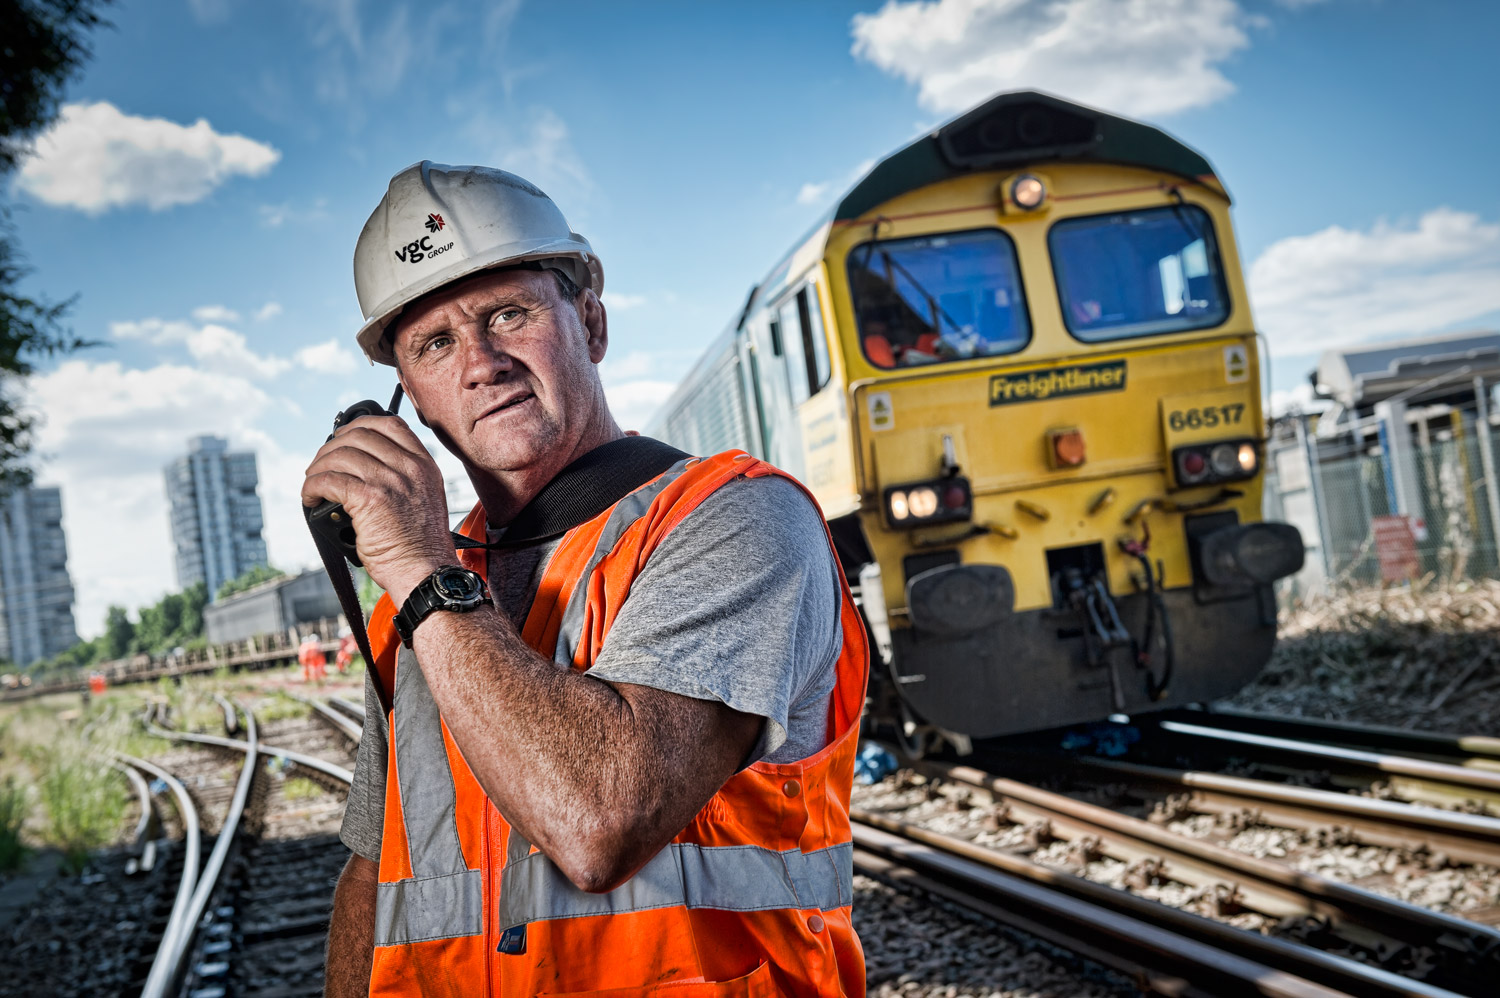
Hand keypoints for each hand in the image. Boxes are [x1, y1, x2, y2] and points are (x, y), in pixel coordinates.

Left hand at [302, 414, 452, 604]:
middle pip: (360, 435)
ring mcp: (390, 481)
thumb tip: (367, 466)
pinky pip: (329, 479)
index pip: (391, 424)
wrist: (426, 572)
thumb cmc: (422, 546)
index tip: (344, 437)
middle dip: (332, 446)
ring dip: (318, 467)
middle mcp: (409, 468)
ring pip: (341, 455)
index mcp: (424, 465)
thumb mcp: (426, 498)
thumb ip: (405, 477)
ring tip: (313, 484)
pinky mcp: (369, 499)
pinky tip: (310, 497)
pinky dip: (312, 486)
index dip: (361, 425)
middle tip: (321, 464)